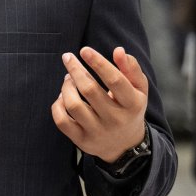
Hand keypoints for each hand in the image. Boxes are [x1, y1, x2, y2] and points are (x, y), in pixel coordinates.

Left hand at [51, 46, 147, 162]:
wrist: (125, 145)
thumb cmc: (129, 108)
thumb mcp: (138, 89)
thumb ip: (130, 68)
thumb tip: (118, 50)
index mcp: (132, 104)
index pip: (115, 80)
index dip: (98, 63)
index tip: (84, 50)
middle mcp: (116, 119)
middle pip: (89, 90)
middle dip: (75, 70)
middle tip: (68, 58)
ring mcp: (98, 132)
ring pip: (73, 105)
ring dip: (66, 86)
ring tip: (68, 78)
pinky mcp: (82, 140)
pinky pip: (62, 121)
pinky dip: (57, 105)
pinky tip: (62, 96)